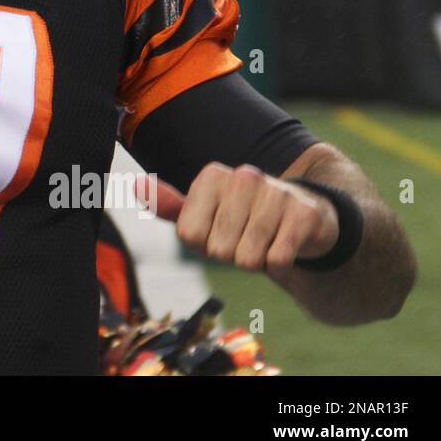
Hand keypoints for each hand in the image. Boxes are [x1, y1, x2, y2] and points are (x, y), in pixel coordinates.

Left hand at [142, 164, 338, 275]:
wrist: (303, 216)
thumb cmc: (243, 217)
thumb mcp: (204, 211)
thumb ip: (170, 206)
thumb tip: (136, 186)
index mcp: (212, 175)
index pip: (189, 236)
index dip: (204, 244)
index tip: (219, 230)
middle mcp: (244, 176)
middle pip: (218, 250)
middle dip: (230, 255)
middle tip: (246, 237)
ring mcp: (277, 192)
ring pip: (247, 259)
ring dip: (256, 261)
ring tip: (265, 241)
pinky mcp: (304, 214)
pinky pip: (278, 261)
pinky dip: (279, 265)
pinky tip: (284, 246)